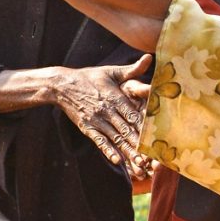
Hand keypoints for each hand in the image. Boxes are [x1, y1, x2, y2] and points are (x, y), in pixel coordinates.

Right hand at [52, 56, 152, 181]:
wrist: (62, 84)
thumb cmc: (90, 77)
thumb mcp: (111, 71)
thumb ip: (132, 69)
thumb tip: (150, 57)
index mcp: (115, 96)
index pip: (133, 113)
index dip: (145, 125)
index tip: (157, 136)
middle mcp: (107, 110)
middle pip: (126, 128)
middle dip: (139, 143)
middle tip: (152, 156)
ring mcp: (96, 120)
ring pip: (115, 137)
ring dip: (127, 150)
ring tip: (139, 163)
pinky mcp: (87, 127)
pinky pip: (99, 141)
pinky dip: (107, 150)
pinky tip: (116, 160)